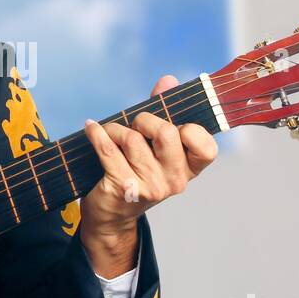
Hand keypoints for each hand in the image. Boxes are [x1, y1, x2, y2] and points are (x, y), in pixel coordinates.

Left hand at [80, 74, 218, 247]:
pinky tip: (91, 128)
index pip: (206, 147)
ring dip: (116, 129)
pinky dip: (97, 134)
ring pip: (132, 139)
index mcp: (189, 169)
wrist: (112, 216)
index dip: (190, 130)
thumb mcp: (155, 146)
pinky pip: (108, 149)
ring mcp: (150, 187)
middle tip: (135, 126)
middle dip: (145, 120)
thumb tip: (168, 80)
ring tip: (110, 132)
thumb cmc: (136, 172)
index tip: (174, 126)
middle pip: (166, 132)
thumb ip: (164, 112)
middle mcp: (174, 180)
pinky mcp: (123, 188)